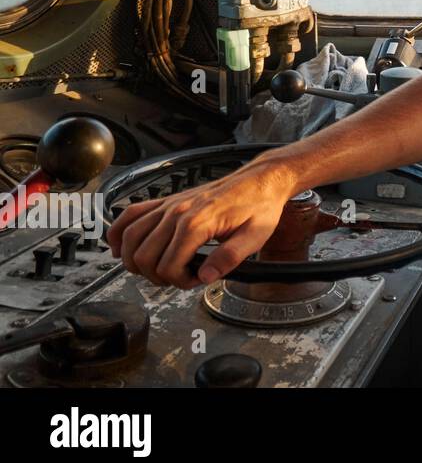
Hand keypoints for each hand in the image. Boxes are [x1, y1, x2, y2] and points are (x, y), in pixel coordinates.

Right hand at [106, 161, 297, 289]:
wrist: (261, 180)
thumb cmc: (260, 205)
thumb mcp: (255, 236)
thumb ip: (230, 258)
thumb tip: (206, 277)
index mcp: (198, 222)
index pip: (169, 266)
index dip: (178, 282)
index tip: (195, 281)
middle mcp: (177, 211)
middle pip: (143, 256)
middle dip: (156, 276)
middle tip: (178, 278)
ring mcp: (169, 204)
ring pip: (130, 237)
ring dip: (135, 261)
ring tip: (157, 269)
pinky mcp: (167, 201)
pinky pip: (130, 214)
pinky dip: (119, 232)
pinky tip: (122, 248)